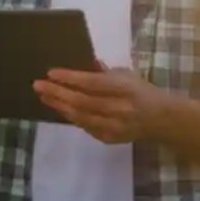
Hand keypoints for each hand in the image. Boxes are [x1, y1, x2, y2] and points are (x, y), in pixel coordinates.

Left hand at [33, 63, 169, 143]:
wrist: (161, 120)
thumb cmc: (141, 91)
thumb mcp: (126, 75)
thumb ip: (104, 71)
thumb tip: (83, 61)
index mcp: (125, 89)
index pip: (92, 83)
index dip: (70, 78)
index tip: (51, 72)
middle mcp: (119, 109)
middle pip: (82, 101)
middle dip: (57, 93)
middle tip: (38, 85)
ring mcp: (114, 127)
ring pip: (80, 117)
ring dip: (59, 105)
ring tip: (43, 96)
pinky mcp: (109, 138)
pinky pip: (84, 126)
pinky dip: (70, 116)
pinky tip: (59, 107)